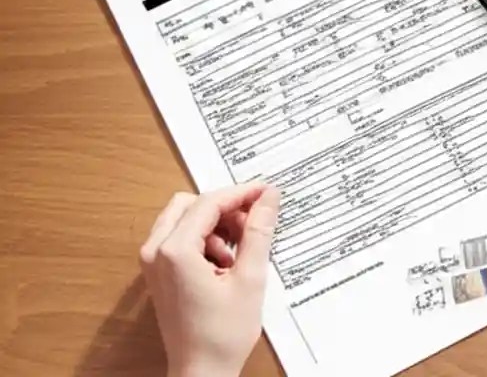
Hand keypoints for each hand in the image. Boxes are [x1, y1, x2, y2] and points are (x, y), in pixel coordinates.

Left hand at [139, 183, 280, 376]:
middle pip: (192, 205)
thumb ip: (259, 232)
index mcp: (175, 251)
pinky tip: (225, 264)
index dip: (242, 193)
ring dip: (215, 226)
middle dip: (225, 209)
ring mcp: (153, 263)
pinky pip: (179, 238)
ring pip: (185, 219)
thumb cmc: (221, 335)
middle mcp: (156, 252)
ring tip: (239, 253)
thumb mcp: (250, 278)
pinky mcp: (158, 273)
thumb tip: (268, 199)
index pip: (209, 203)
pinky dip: (204, 241)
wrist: (202, 371)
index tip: (267, 192)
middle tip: (253, 223)